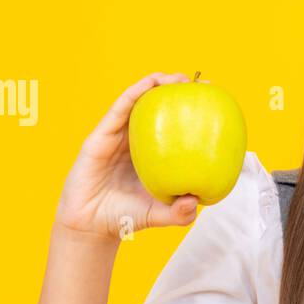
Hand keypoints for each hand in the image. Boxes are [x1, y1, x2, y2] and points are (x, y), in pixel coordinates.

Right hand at [54, 72, 202, 239]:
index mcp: (152, 155)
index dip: (192, 112)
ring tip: (176, 78)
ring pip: (138, 103)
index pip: (175, 127)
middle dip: (178, 91)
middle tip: (199, 83)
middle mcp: (136, 142)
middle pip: (158, 109)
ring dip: (157, 85)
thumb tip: (197, 202)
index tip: (213, 101)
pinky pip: (119, 110)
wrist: (90, 225)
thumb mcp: (159, 215)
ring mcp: (117, 137)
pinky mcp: (99, 137)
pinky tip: (149, 85)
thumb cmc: (125, 217)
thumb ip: (179, 213)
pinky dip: (134, 94)